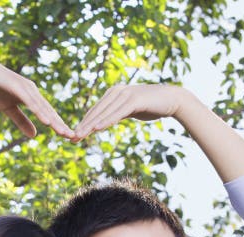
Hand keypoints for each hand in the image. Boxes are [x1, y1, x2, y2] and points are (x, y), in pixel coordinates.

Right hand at [0, 57, 73, 138]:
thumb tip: (34, 135)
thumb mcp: (9, 109)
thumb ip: (22, 121)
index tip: (67, 135)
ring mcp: (27, 89)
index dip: (57, 124)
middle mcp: (33, 91)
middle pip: (49, 111)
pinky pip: (31, 103)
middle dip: (60, 124)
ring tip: (63, 132)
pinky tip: (47, 121)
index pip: (47, 113)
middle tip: (72, 136)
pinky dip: (40, 112)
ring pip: (43, 108)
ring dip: (53, 121)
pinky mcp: (19, 88)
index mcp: (32, 96)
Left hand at [73, 84, 188, 140]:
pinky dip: (106, 120)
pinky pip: (117, 112)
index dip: (83, 123)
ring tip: (80, 135)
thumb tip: (103, 122)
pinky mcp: (134, 99)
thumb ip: (116, 113)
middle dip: (83, 125)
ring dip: (91, 125)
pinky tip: (97, 129)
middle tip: (72, 138)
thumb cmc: (150, 106)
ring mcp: (125, 94)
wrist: (172, 99)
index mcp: (113, 93)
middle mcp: (116, 91)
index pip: (95, 110)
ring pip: (104, 112)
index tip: (73, 136)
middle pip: (96, 111)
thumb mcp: (129, 110)